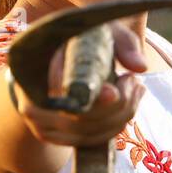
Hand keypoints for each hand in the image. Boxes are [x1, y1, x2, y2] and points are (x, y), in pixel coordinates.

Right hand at [9, 21, 150, 147]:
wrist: (51, 57)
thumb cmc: (82, 39)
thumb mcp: (102, 31)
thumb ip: (123, 43)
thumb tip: (140, 67)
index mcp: (37, 62)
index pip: (62, 86)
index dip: (91, 97)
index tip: (116, 93)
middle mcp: (30, 94)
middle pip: (79, 117)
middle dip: (118, 105)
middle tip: (134, 81)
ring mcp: (36, 118)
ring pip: (86, 132)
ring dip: (121, 116)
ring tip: (136, 90)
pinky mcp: (47, 134)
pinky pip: (85, 141)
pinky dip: (112, 128)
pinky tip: (127, 107)